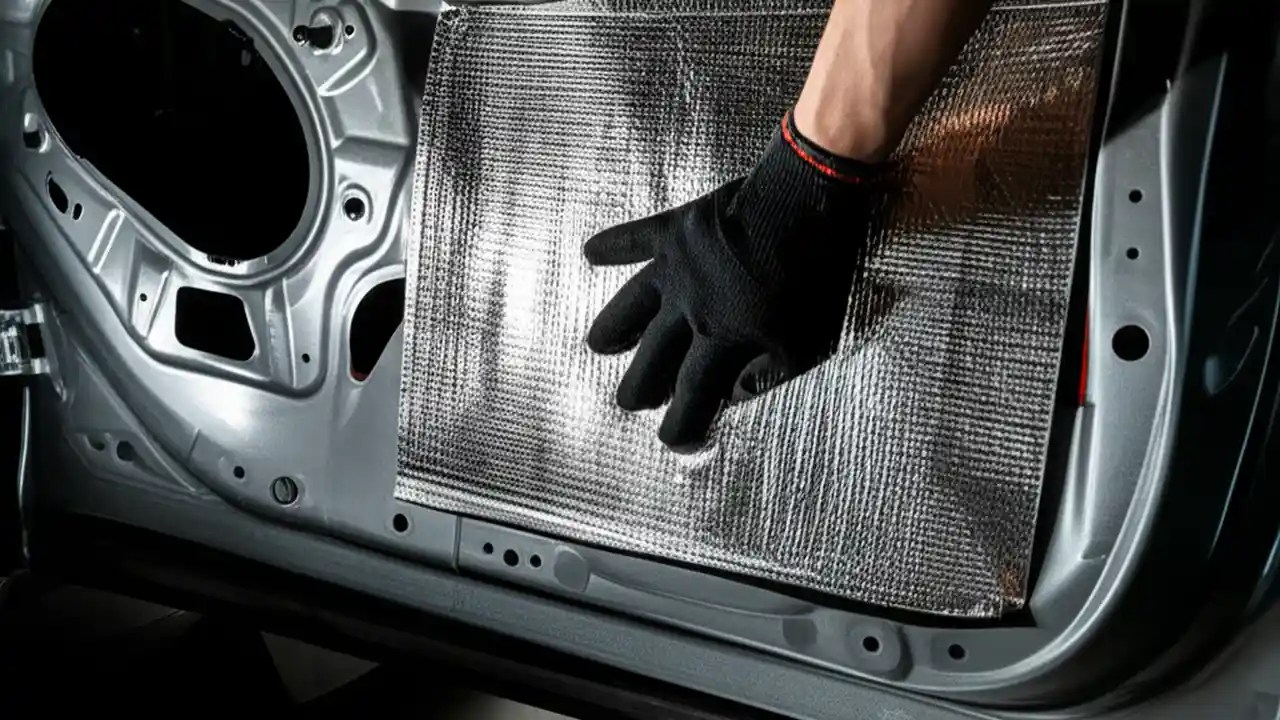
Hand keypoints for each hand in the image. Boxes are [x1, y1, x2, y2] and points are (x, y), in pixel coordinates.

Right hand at [585, 111, 877, 449]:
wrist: (806, 199)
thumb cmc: (816, 273)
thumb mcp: (808, 341)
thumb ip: (769, 374)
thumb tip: (735, 394)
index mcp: (723, 338)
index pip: (692, 393)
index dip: (681, 424)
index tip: (675, 441)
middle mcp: (689, 308)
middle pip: (651, 358)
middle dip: (639, 387)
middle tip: (631, 400)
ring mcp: (678, 267)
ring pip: (630, 306)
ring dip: (613, 328)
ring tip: (599, 346)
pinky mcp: (678, 229)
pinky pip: (635, 238)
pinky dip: (612, 245)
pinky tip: (590, 252)